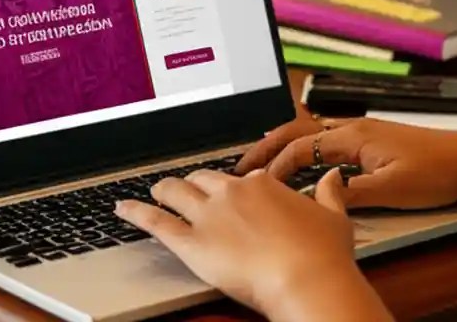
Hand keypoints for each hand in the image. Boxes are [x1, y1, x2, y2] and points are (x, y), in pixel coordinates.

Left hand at [115, 169, 379, 318]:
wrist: (307, 279)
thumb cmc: (323, 255)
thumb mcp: (334, 217)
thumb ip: (330, 194)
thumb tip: (333, 177)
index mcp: (262, 184)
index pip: (240, 179)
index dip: (233, 188)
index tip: (231, 194)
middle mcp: (231, 192)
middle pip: (201, 179)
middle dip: (191, 183)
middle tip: (184, 189)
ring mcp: (209, 215)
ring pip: (174, 191)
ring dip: (162, 189)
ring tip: (153, 191)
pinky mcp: (191, 243)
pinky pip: (155, 222)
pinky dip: (135, 212)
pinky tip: (122, 208)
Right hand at [239, 118, 456, 209]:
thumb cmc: (438, 171)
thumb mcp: (393, 189)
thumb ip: (353, 192)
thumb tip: (319, 196)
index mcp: (353, 137)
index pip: (301, 148)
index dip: (275, 165)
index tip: (258, 183)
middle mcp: (353, 128)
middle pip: (297, 130)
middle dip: (267, 145)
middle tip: (242, 163)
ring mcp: (361, 131)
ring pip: (310, 131)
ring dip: (283, 143)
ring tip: (261, 159)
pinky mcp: (370, 139)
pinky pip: (325, 137)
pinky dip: (304, 146)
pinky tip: (302, 160)